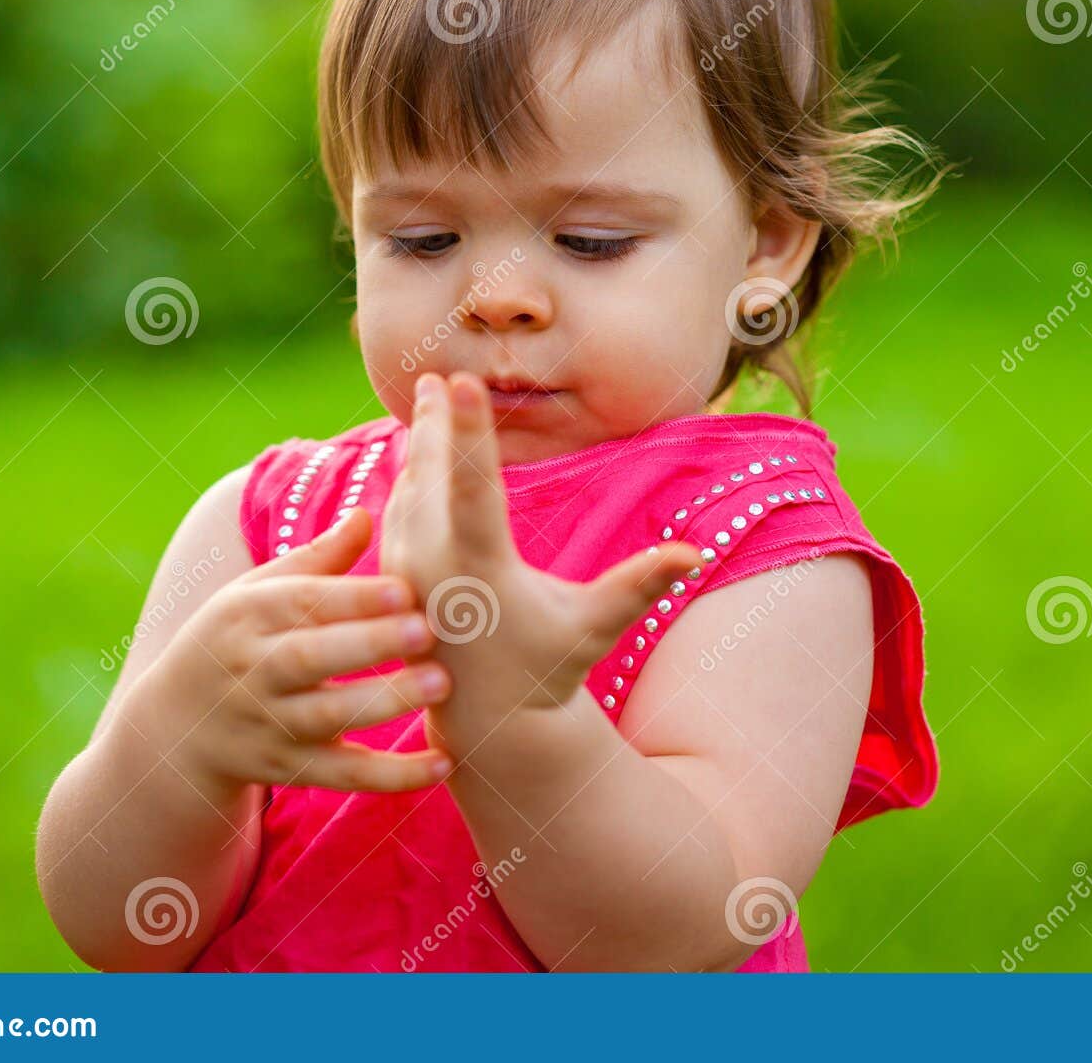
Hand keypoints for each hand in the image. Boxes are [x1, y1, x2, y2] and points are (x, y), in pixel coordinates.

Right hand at [115, 507, 454, 795]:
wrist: (174, 729)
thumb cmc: (238, 640)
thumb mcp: (257, 592)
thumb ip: (317, 560)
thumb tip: (366, 514)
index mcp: (248, 615)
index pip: (302, 603)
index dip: (353, 597)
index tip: (404, 589)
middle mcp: (254, 670)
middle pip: (310, 657)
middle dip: (369, 643)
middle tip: (428, 630)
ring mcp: (270, 724)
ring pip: (328, 717)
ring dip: (386, 702)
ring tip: (441, 684)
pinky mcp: (290, 770)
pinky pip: (343, 776)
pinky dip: (393, 777)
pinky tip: (443, 764)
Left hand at [378, 371, 702, 746]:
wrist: (486, 719)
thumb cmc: (548, 667)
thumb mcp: (597, 626)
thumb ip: (641, 584)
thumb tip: (696, 554)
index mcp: (480, 572)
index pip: (473, 489)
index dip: (469, 431)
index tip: (461, 381)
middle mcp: (431, 566)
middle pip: (432, 473)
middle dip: (440, 420)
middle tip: (442, 371)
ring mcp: (405, 569)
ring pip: (410, 485)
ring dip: (423, 438)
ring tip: (431, 391)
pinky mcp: (396, 572)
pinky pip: (400, 506)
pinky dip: (412, 469)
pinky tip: (420, 441)